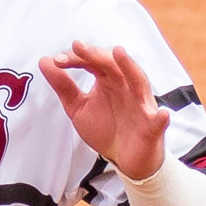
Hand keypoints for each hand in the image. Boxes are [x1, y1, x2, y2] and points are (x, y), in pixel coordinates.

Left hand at [38, 40, 168, 180]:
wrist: (124, 158)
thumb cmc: (105, 128)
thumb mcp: (78, 107)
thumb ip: (63, 86)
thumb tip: (45, 61)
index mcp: (108, 80)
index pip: (93, 62)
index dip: (76, 59)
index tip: (57, 60)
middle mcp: (126, 86)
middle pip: (113, 65)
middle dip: (96, 55)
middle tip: (78, 47)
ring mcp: (141, 104)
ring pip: (138, 82)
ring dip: (130, 67)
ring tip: (119, 53)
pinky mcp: (152, 126)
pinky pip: (158, 121)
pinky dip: (160, 117)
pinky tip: (160, 114)